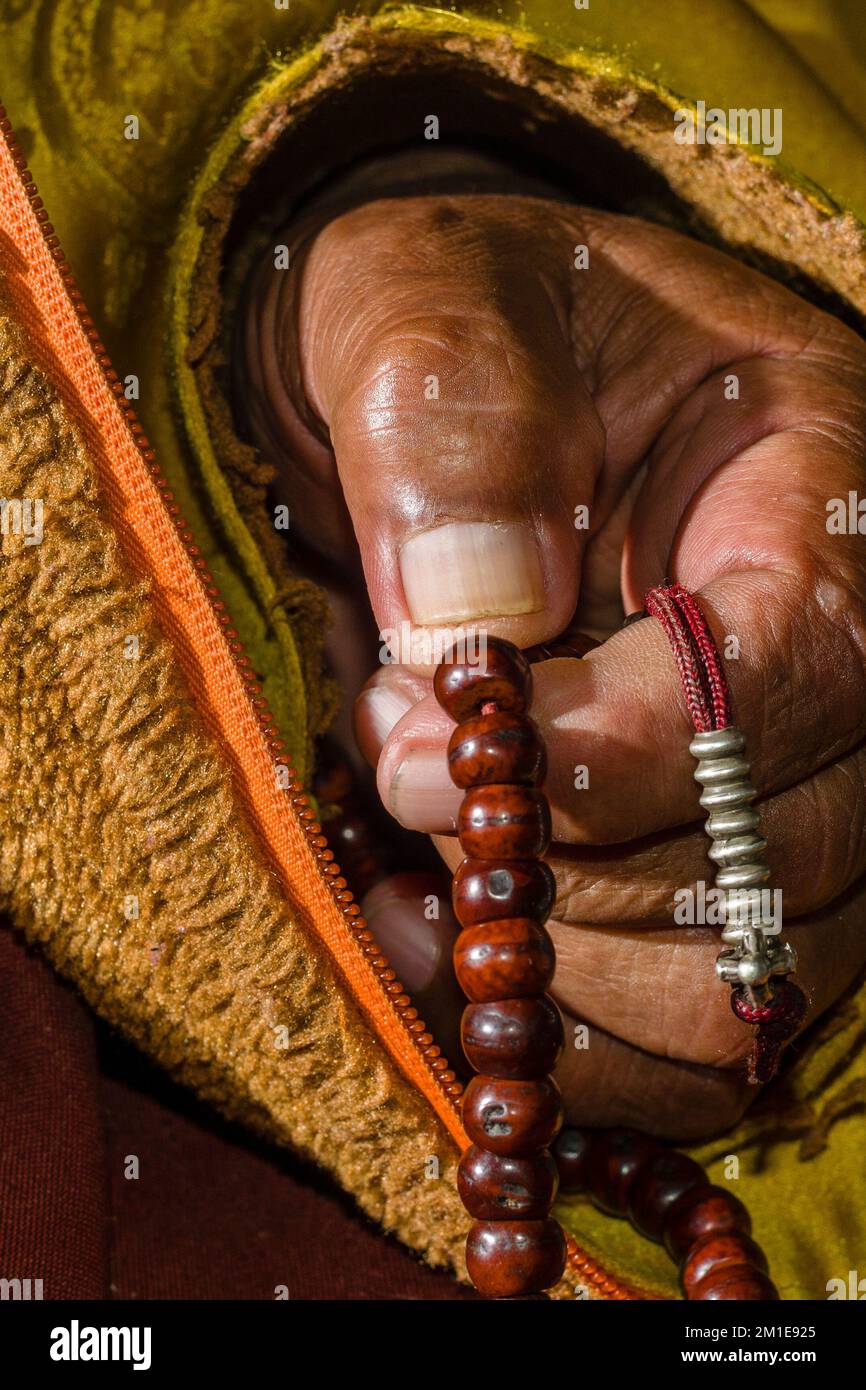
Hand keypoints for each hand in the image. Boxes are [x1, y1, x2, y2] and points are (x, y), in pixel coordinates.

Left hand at [241, 191, 865, 1139]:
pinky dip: (555, 1034)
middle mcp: (838, 659)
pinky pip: (684, 1037)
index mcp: (816, 489)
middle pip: (770, 865)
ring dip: (547, 960)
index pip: (803, 673)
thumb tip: (478, 625)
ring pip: (735, 989)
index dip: (629, 752)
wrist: (435, 398)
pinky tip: (439, 946)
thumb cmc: (447, 328)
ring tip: (409, 853)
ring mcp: (787, 793)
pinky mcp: (708, 882)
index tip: (440, 754)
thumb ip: (458, 425)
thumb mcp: (427, 305)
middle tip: (396, 758)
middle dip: (552, 854)